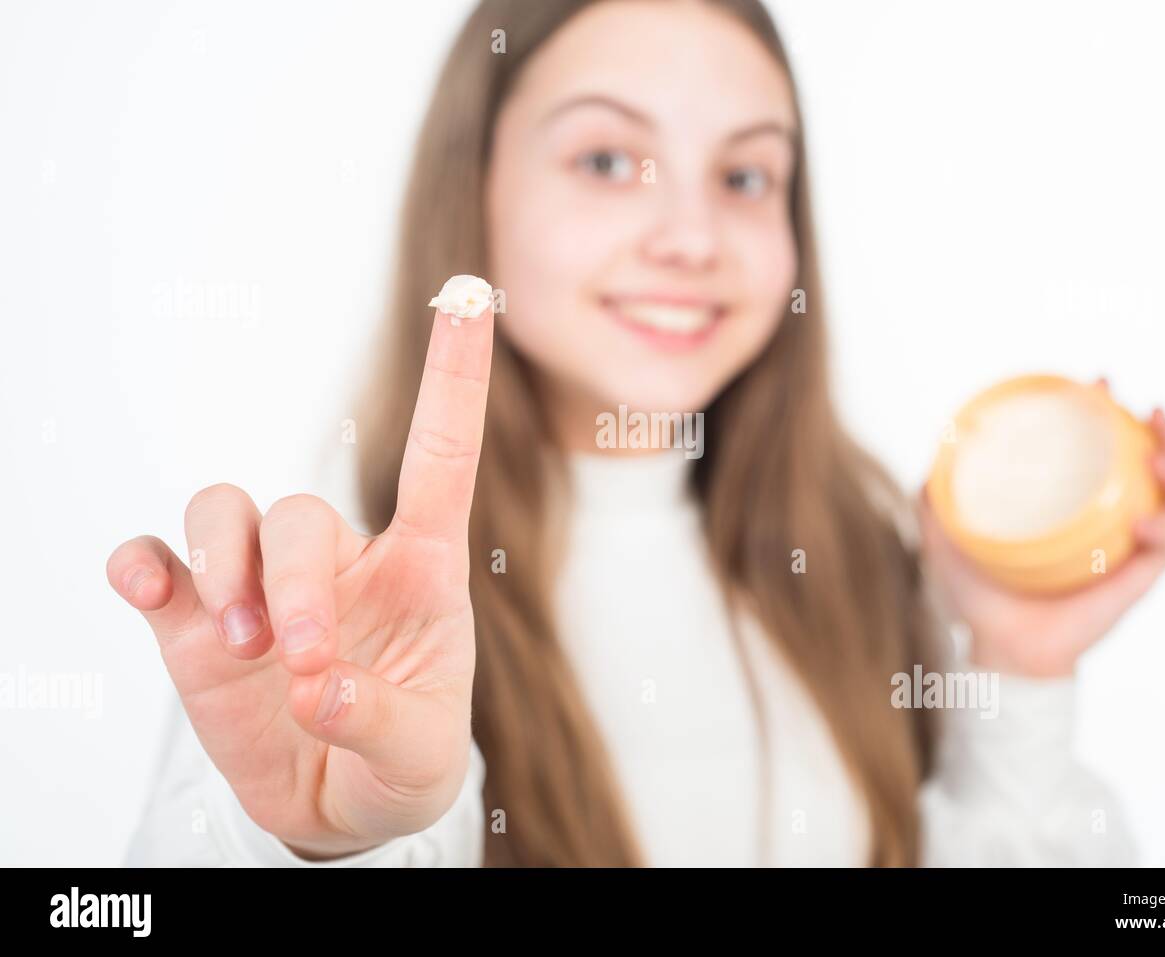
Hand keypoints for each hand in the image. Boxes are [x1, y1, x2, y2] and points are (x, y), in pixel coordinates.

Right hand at [106, 304, 492, 858]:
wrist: (340, 809)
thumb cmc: (402, 761)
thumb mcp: (419, 756)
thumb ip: (377, 718)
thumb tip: (314, 687)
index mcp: (419, 571)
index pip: (440, 456)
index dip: (454, 376)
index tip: (473, 294)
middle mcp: (338, 562)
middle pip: (298, 513)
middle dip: (291, 583)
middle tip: (300, 662)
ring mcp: (261, 587)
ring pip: (224, 512)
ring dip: (220, 567)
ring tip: (244, 647)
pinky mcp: (197, 625)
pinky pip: (155, 564)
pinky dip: (144, 565)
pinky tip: (147, 590)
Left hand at [917, 380, 1164, 677]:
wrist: (995, 649)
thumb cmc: (977, 597)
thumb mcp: (948, 537)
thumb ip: (936, 497)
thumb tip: (934, 451)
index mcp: (1073, 509)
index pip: (1104, 454)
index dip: (1110, 416)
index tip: (1100, 383)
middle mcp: (1106, 524)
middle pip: (1155, 470)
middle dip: (1164, 435)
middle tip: (1151, 413)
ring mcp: (1126, 551)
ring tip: (1157, 457)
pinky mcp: (1137, 581)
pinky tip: (1146, 523)